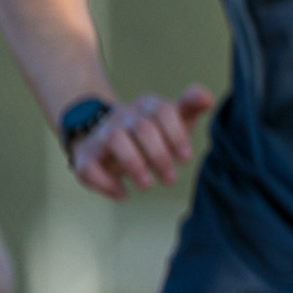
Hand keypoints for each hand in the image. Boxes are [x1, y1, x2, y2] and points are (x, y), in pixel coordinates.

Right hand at [70, 85, 212, 199]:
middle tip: (171, 179)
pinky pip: (88, 166)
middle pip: (142, 128)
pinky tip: (123, 194)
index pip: (163, 111)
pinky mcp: (85, 155)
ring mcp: (102, 134)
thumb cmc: (152, 130)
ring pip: (115, 141)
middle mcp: (123, 116)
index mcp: (147, 106)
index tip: (186, 158)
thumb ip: (191, 105)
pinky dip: (105, 182)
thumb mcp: (173, 117)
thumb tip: (208, 98)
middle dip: (159, 155)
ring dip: (133, 165)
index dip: (176, 135)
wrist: (103, 135)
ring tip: (147, 185)